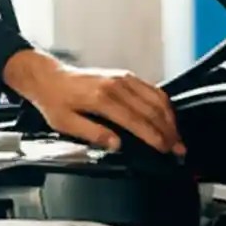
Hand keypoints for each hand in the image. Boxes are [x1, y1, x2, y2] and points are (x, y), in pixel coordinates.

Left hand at [2, 49, 185, 155]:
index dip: (155, 138)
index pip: (137, 121)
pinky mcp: (124, 75)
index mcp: (102, 98)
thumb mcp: (65, 122)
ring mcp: (122, 78)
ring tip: (176, 137)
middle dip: (168, 131)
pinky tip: (166, 117)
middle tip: (178, 149)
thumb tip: (116, 145)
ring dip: (169, 118)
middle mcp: (116, 85)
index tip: (167, 150)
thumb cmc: (54, 100)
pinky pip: (151, 89)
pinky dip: (163, 104)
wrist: (48, 77)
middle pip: (152, 110)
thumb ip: (92, 133)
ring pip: (156, 98)